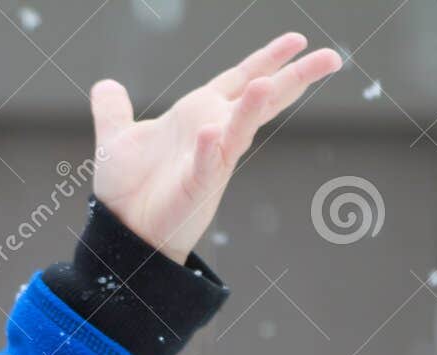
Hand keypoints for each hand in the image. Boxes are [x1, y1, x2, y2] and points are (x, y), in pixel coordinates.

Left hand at [88, 33, 341, 263]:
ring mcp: (208, 161)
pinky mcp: (196, 188)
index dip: (267, 59)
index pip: (238, 79)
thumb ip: (114, 111)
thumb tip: (105, 85)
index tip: (298, 40)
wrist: (119, 232)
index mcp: (198, 116)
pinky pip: (206, 165)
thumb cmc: (125, 192)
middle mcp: (212, 134)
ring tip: (267, 83)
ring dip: (252, 107)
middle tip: (331, 57)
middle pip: (260, 100)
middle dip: (294, 78)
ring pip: (239, 129)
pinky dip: (209, 149)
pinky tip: (210, 133)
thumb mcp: (115, 139)